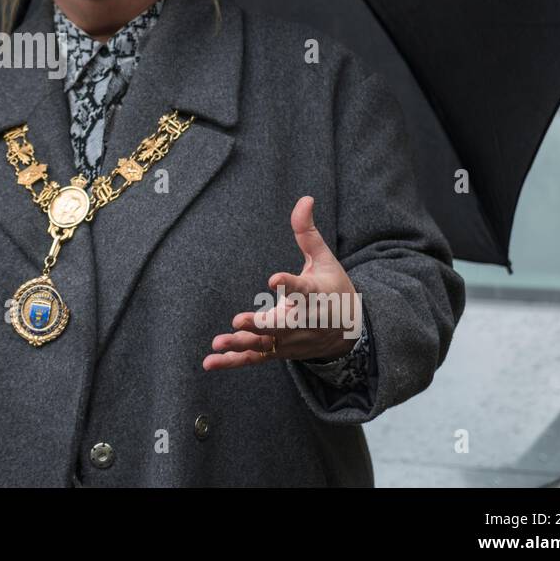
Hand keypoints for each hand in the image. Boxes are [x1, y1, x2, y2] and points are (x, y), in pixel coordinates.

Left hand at [204, 195, 360, 370]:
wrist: (349, 331)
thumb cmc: (333, 288)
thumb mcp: (326, 259)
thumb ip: (308, 232)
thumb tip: (305, 198)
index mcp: (316, 296)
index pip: (303, 291)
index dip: (289, 285)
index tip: (274, 279)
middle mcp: (304, 321)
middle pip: (283, 325)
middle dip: (263, 323)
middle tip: (240, 320)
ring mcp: (290, 339)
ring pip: (266, 344)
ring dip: (243, 343)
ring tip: (220, 342)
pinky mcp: (279, 351)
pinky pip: (254, 358)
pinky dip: (233, 362)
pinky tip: (209, 362)